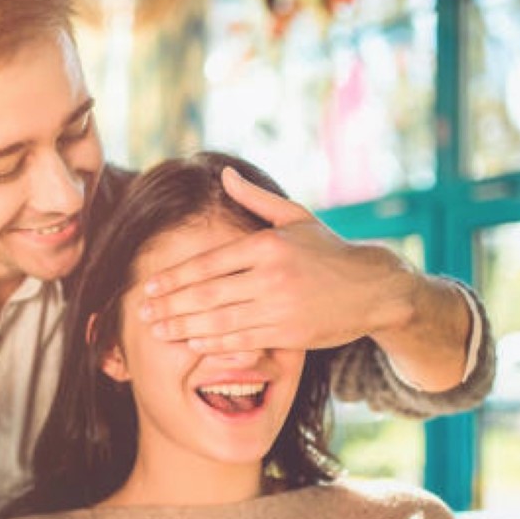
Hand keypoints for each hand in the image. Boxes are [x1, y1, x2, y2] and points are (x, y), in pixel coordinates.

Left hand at [139, 165, 417, 353]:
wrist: (376, 289)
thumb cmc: (330, 250)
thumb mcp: (296, 217)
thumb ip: (254, 200)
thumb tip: (222, 175)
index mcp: (266, 245)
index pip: (208, 263)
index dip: (173, 277)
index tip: (148, 287)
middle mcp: (270, 276)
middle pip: (206, 294)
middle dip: (170, 306)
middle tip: (143, 313)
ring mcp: (280, 308)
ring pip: (219, 320)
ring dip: (183, 327)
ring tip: (158, 331)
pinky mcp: (290, 334)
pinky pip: (243, 340)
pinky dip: (214, 343)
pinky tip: (192, 342)